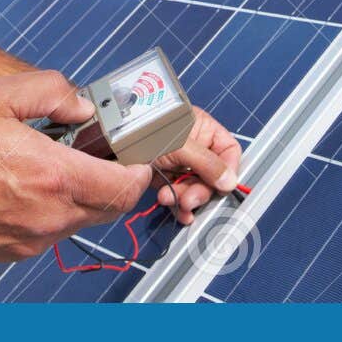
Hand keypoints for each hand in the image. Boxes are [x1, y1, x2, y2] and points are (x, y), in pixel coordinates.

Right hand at [0, 70, 153, 263]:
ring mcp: (30, 240)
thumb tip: (82, 104)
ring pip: (80, 221)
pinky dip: (51, 211)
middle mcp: (48, 215)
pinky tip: (22, 186)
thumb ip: (50, 91)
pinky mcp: (10, 252)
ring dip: (81, 195)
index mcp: (52, 175)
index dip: (139, 167)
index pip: (127, 185)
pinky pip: (48, 233)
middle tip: (98, 153)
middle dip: (114, 180)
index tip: (133, 151)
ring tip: (51, 164)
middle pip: (111, 207)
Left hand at [151, 106, 241, 224]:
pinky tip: (178, 212)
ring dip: (187, 198)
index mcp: (203, 129)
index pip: (228, 150)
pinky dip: (179, 204)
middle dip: (200, 190)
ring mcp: (179, 161)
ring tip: (172, 201)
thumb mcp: (180, 146)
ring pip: (195, 187)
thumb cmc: (147, 132)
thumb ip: (207, 164)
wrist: (111, 142)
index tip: (222, 187)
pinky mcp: (165, 175)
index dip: (228, 170)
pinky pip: (179, 192)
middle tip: (189, 200)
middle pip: (211, 174)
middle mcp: (194, 146)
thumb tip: (230, 182)